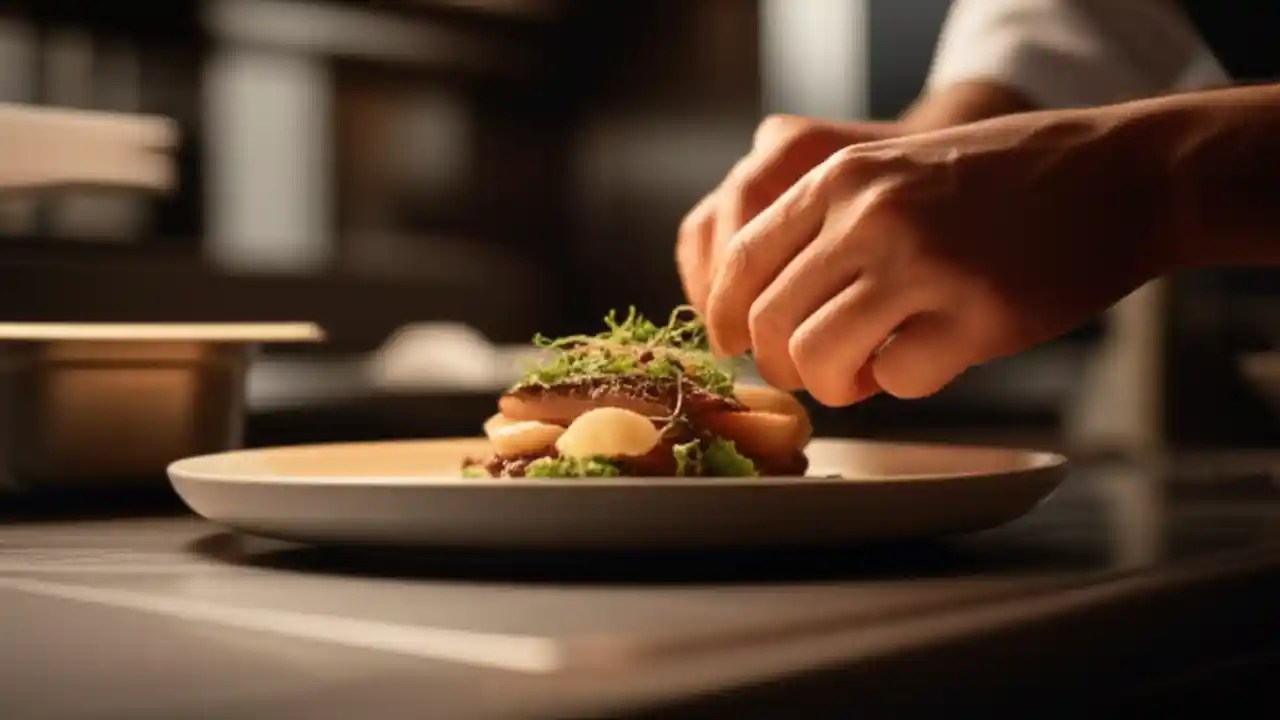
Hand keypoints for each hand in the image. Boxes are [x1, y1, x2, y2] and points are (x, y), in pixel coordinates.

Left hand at [704, 107, 1169, 404]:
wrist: (1118, 175)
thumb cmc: (1003, 182)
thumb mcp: (895, 171)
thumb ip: (828, 226)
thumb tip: (763, 313)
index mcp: (842, 178)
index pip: (740, 261)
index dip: (726, 316)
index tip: (736, 345)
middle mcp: (870, 215)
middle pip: (770, 323)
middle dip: (782, 366)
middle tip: (817, 370)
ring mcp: (923, 264)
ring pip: (818, 359)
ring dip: (835, 384)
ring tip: (868, 370)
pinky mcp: (977, 316)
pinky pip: (895, 381)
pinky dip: (903, 381)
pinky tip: (933, 353)